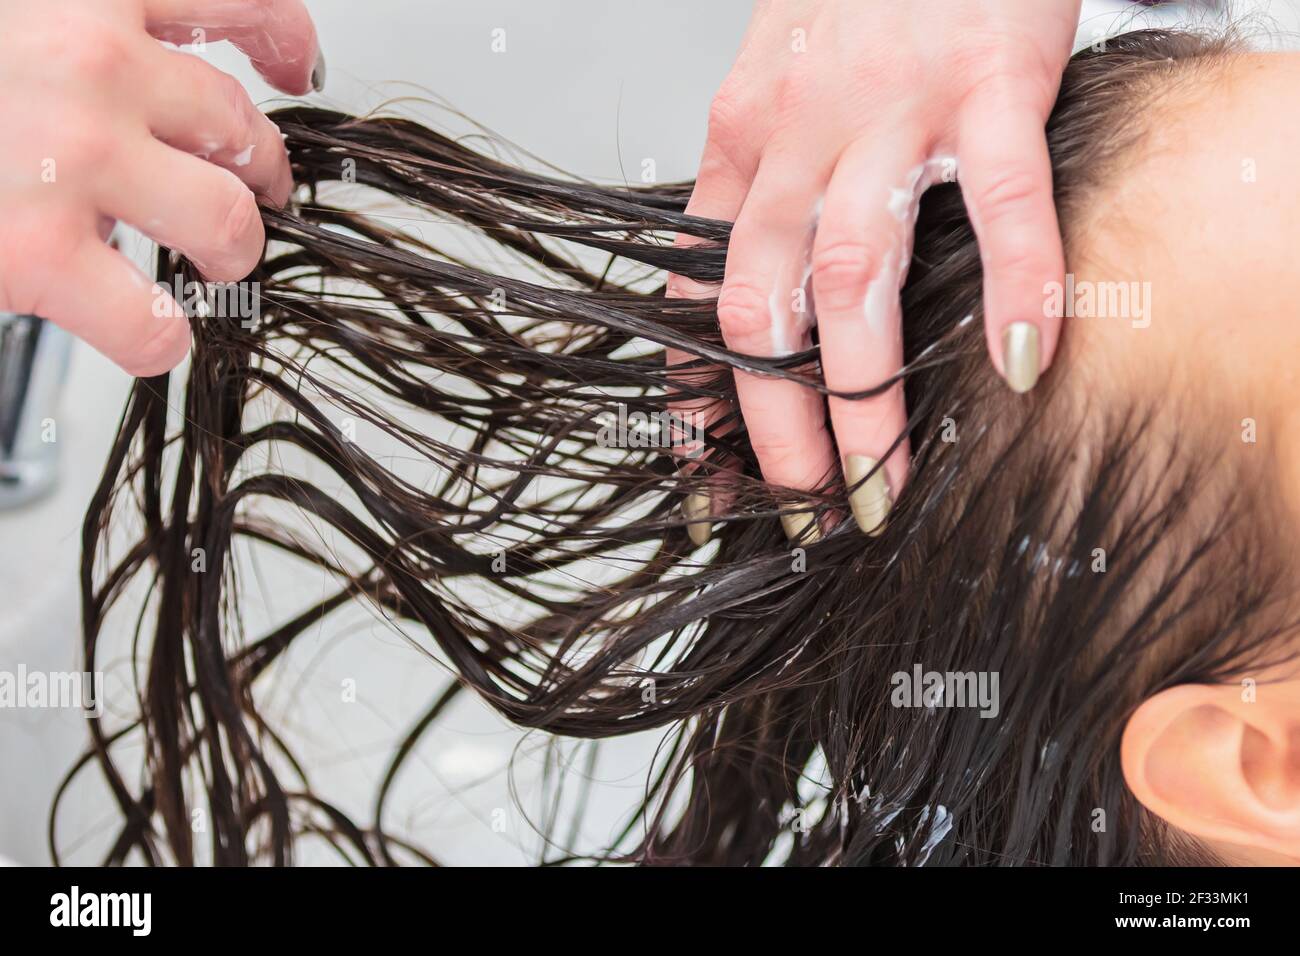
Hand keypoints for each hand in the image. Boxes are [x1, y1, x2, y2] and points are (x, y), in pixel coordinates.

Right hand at [0, 0, 322, 375]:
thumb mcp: (2, 17)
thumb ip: (62, 26)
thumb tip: (137, 57)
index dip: (282, 36)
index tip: (294, 66)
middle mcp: (87, 60)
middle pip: (238, 127)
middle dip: (260, 171)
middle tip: (253, 193)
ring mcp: (67, 156)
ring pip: (223, 221)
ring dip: (230, 253)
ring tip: (212, 266)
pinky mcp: (31, 251)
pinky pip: (149, 321)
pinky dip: (159, 340)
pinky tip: (148, 335)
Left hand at [671, 0, 1079, 543]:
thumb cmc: (859, 4)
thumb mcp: (777, 96)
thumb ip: (761, 196)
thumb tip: (753, 314)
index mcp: (740, 145)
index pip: (693, 296)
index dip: (695, 401)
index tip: (704, 485)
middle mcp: (797, 135)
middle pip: (762, 305)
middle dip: (776, 427)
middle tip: (805, 509)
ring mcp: (893, 112)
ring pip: (855, 277)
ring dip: (864, 395)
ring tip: (881, 482)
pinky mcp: (991, 84)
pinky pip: (1001, 204)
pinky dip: (1014, 290)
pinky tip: (1021, 364)